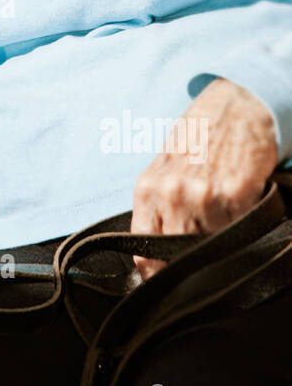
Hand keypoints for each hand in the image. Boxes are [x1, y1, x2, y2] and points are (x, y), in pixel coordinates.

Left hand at [130, 78, 277, 280]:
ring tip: (223, 207)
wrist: (236, 104)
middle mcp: (171, 193)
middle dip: (191, 256)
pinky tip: (240, 197)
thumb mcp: (165, 168)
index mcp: (147, 189)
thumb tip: (155, 255)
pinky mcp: (235, 193)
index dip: (156, 273)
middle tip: (204, 240)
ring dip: (220, 235)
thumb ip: (158, 207)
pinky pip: (239, 228)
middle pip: (177, 254)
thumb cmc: (200, 136)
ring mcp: (203, 195)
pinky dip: (242, 220)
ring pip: (211, 245)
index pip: (143, 251)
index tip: (167, 281)